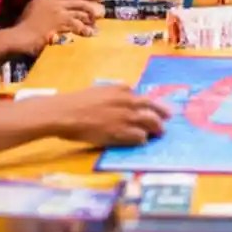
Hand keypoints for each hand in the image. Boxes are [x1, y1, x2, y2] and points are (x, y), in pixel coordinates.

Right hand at [20, 0, 104, 40]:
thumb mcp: (34, 9)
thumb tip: (60, 7)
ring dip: (89, 20)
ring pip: (79, 13)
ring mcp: (57, 13)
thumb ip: (47, 6)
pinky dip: (84, 30)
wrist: (19, 36)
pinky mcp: (59, 24)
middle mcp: (54, 3)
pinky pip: (76, 26)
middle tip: (102, 10)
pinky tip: (89, 34)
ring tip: (96, 25)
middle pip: (78, 1)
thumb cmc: (23, 26)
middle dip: (92, 5)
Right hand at [48, 85, 171, 146]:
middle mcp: (128, 101)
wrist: (65, 113)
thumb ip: (114, 94)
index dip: (150, 105)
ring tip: (159, 133)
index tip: (155, 108)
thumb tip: (124, 97)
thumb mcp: (99, 91)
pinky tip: (142, 142)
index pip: (143, 97)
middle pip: (153, 108)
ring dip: (156, 129)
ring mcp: (126, 117)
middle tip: (166, 120)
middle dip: (162, 114)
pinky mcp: (121, 132)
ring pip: (151, 123)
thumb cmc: (76, 102)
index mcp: (121, 89)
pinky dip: (142, 139)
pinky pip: (140, 137)